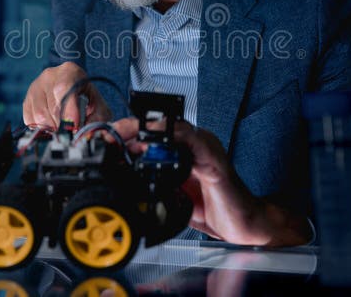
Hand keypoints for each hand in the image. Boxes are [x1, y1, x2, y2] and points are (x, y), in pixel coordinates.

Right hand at [22, 62, 110, 129]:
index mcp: (69, 71)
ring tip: (63, 129)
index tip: (74, 125)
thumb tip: (85, 133)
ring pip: (40, 116)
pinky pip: (30, 120)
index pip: (64, 88)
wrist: (72, 87)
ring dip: (53, 128)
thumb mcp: (98, 104)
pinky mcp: (27, 100)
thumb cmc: (86, 97)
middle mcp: (49, 76)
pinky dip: (42, 128)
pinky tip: (52, 125)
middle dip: (63, 125)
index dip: (69, 110)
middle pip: (52, 106)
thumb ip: (97, 117)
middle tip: (71, 133)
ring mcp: (35, 87)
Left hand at [113, 118, 311, 245]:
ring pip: (173, 128)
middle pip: (159, 125)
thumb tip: (124, 178)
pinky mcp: (214, 158)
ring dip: (145, 130)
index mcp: (184, 150)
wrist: (243, 224)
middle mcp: (195, 144)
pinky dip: (172, 137)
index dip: (128, 132)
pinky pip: (193, 140)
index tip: (107, 137)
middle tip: (109, 134)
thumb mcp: (173, 193)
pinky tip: (155, 139)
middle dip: (131, 128)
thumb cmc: (214, 208)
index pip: (153, 133)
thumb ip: (153, 182)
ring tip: (124, 135)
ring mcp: (205, 148)